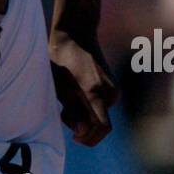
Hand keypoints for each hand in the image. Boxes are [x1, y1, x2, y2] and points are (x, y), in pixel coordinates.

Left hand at [48, 31, 116, 145]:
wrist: (76, 35)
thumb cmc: (61, 60)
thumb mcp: (60, 87)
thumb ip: (72, 111)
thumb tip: (81, 133)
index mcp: (95, 93)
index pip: (102, 127)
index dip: (90, 139)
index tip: (75, 138)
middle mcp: (110, 93)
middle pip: (100, 123)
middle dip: (82, 125)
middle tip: (62, 113)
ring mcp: (114, 89)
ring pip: (100, 114)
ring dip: (84, 115)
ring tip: (66, 101)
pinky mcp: (113, 86)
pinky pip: (103, 105)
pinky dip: (90, 106)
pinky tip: (76, 94)